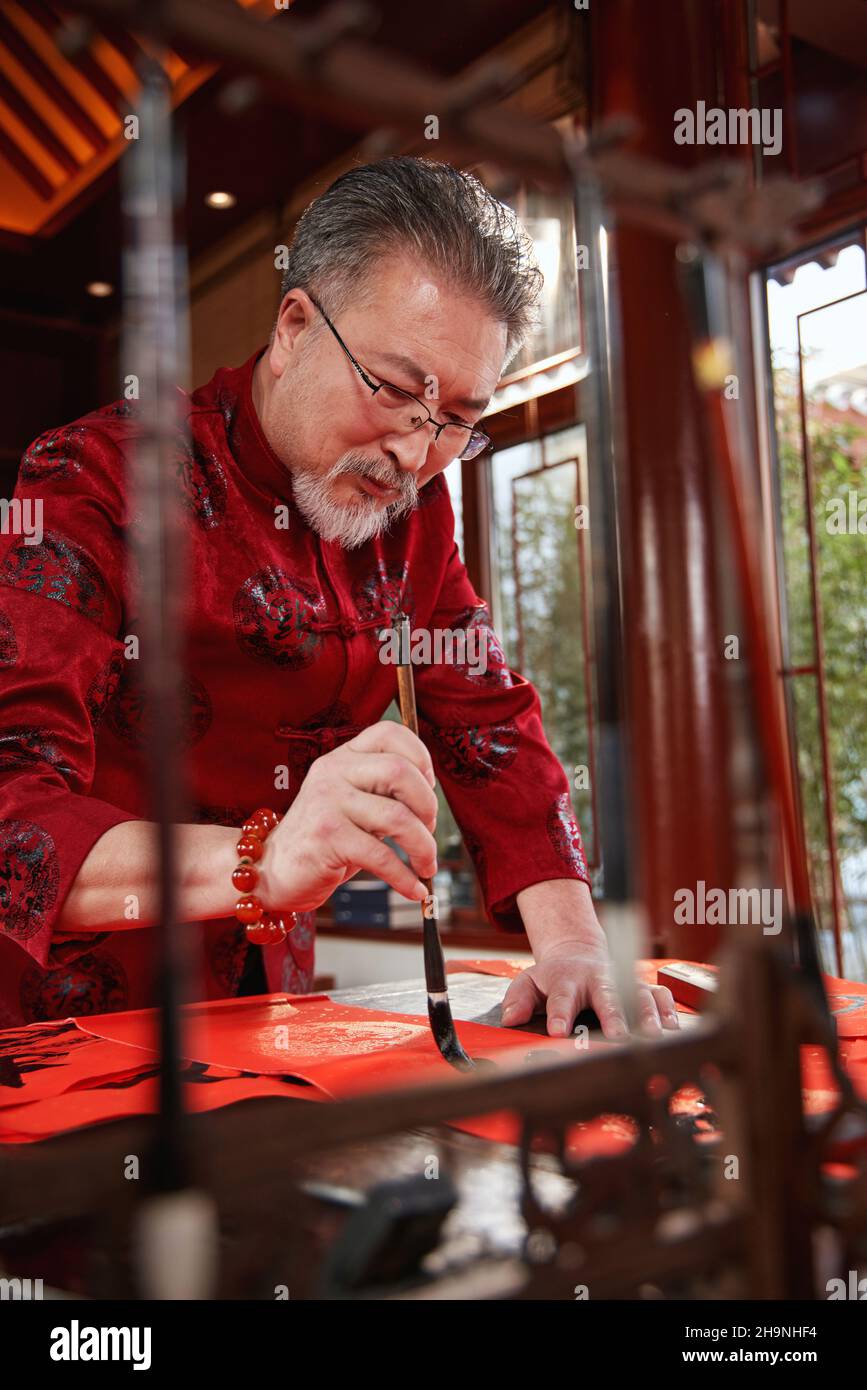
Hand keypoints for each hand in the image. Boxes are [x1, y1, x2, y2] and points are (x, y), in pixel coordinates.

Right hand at [258, 721, 437, 911]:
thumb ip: (382, 793)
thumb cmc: (324, 839)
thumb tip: (432, 803)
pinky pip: (381, 856)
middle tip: (429, 830)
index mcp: (343, 757)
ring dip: (424, 846)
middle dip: (428, 805)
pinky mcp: (327, 837)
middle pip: (400, 772)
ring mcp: (328, 802)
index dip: (420, 757)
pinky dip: (405, 876)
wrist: (273, 869)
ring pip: (397, 817)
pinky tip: (413, 888)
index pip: (390, 734)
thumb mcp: (353, 803)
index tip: (429, 786)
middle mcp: (333, 771)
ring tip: (426, 865)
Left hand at [500, 937, 679, 1040]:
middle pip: (607, 995)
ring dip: (647, 1015)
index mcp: (567, 979)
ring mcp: (622, 981)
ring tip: (653, 1035)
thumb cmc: (554, 977)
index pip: (561, 997)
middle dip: (613, 1015)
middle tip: (618, 1036)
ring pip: (638, 994)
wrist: (577, 955)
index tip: (557, 1030)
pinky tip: (673, 1028)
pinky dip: (668, 1010)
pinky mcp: (641, 986)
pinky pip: (660, 995)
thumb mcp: (529, 983)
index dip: (559, 1014)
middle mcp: (598, 979)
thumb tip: (511, 1018)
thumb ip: (518, 999)